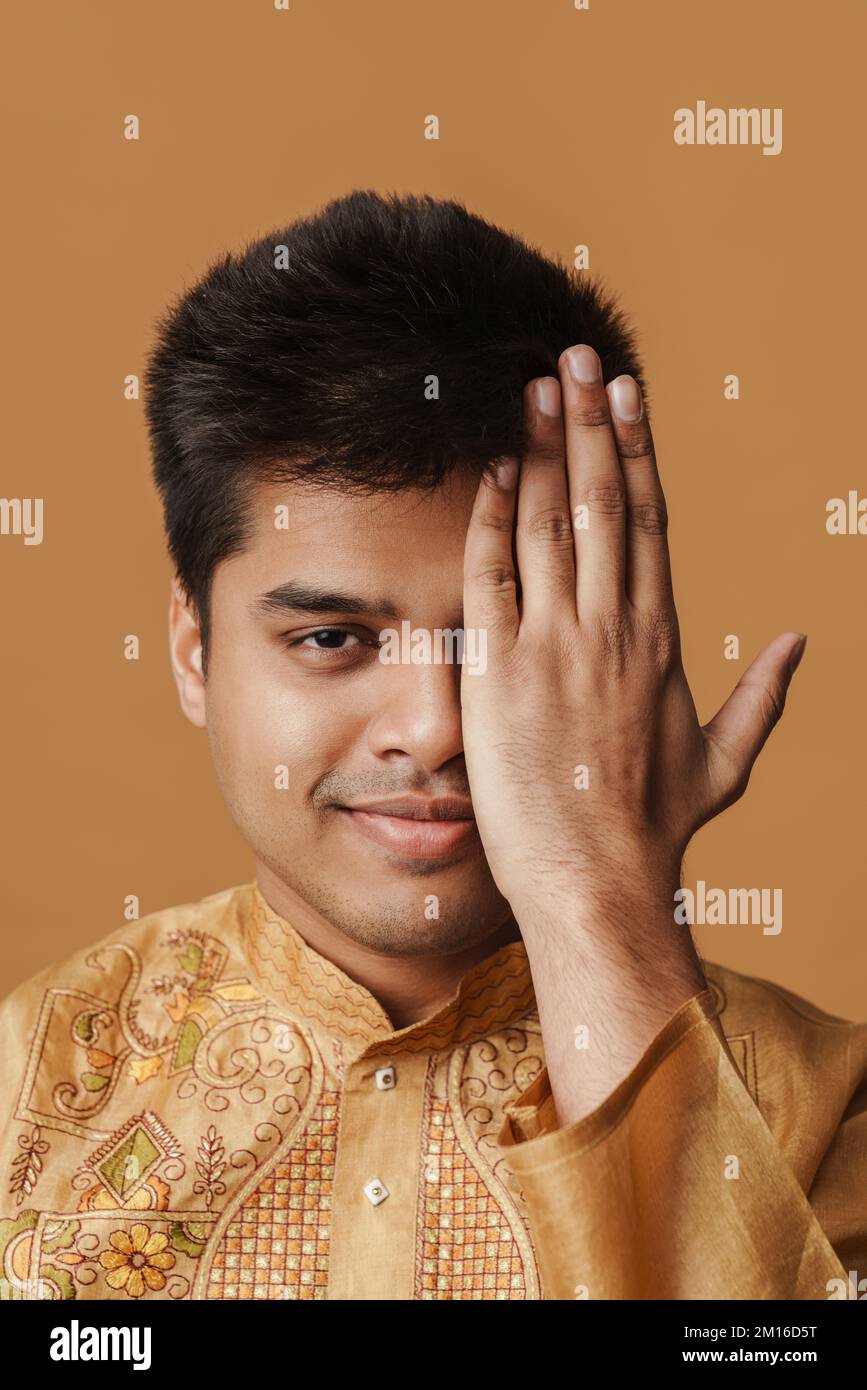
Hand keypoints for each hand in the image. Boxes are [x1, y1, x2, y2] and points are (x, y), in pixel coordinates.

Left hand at [461, 344, 805, 931]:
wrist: (597, 882)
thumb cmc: (654, 829)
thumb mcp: (723, 762)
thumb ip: (762, 698)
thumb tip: (798, 645)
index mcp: (661, 637)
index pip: (650, 521)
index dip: (636, 451)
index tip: (626, 396)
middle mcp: (612, 627)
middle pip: (601, 501)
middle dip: (587, 422)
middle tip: (574, 357)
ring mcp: (556, 646)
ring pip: (550, 524)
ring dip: (540, 449)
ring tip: (531, 387)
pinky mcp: (501, 673)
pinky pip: (494, 579)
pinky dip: (492, 521)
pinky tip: (491, 470)